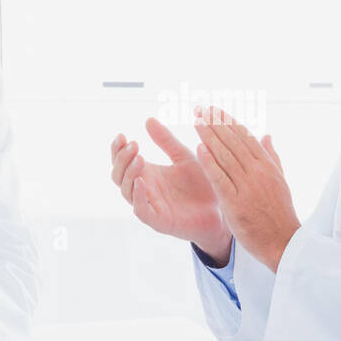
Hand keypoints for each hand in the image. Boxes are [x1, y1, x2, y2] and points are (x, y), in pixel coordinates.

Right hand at [110, 118, 230, 263]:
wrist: (222, 208)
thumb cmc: (203, 183)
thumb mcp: (184, 157)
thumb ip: (166, 141)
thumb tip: (148, 119)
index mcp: (148, 174)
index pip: (122, 162)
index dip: (118, 149)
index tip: (122, 135)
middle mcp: (144, 190)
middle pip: (118, 175)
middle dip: (121, 159)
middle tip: (134, 145)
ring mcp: (150, 206)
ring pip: (126, 191)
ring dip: (129, 174)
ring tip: (140, 157)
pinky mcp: (159, 221)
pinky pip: (140, 210)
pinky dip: (138, 196)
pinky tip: (142, 180)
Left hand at [192, 105, 300, 272]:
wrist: (283, 243)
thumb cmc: (280, 214)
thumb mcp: (280, 182)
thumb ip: (272, 157)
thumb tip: (266, 135)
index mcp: (268, 166)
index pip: (245, 137)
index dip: (228, 122)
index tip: (214, 109)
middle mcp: (258, 172)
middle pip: (233, 141)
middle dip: (215, 123)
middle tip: (200, 108)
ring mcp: (247, 187)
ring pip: (225, 155)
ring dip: (209, 136)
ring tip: (196, 121)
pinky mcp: (235, 203)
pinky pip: (220, 178)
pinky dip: (210, 162)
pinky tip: (199, 148)